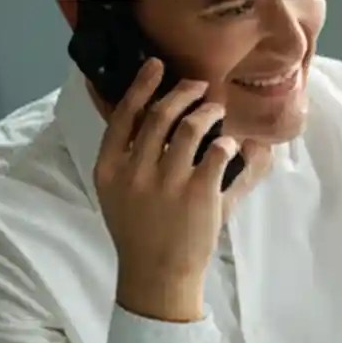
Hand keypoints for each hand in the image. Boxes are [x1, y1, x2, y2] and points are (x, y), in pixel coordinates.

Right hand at [95, 58, 271, 322]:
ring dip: (207, 113)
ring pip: (190, 128)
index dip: (142, 86)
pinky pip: (217, 152)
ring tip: (217, 112)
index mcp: (110, 168)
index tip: (157, 67)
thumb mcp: (120, 195)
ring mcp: (167, 182)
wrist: (157, 275)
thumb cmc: (141, 234)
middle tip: (200, 88)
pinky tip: (231, 145)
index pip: (123, 115)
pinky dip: (227, 144)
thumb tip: (159, 124)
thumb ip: (132, 158)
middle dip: (183, 94)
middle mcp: (135, 171)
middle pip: (160, 115)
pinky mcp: (199, 193)